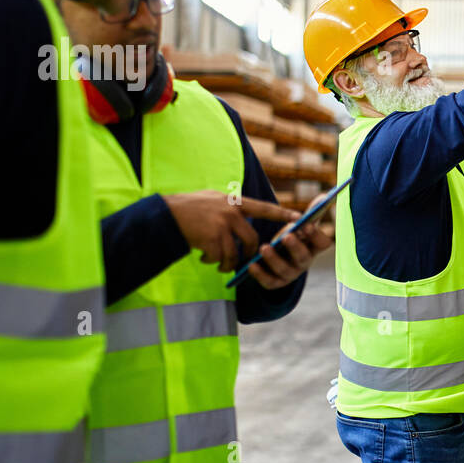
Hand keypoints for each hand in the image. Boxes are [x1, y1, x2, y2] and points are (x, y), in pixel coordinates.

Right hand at [162, 191, 298, 272]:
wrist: (165, 216)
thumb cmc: (188, 207)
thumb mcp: (212, 198)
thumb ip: (230, 206)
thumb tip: (245, 214)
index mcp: (233, 202)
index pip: (263, 208)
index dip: (282, 214)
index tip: (298, 219)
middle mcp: (230, 213)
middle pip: (251, 240)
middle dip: (248, 254)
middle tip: (241, 260)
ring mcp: (221, 227)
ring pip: (235, 253)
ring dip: (227, 263)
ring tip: (219, 264)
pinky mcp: (211, 240)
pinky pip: (219, 259)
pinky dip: (213, 262)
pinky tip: (203, 259)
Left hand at [248, 220, 333, 289]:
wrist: (277, 256)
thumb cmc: (291, 237)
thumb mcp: (300, 225)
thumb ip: (311, 213)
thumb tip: (324, 197)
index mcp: (313, 247)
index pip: (323, 243)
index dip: (316, 235)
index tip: (306, 225)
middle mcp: (304, 262)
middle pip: (303, 258)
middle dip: (295, 247)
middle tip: (286, 236)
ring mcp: (290, 274)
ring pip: (285, 270)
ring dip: (274, 260)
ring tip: (264, 248)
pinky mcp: (276, 282)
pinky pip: (269, 281)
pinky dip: (260, 274)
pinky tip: (251, 265)